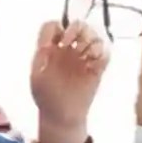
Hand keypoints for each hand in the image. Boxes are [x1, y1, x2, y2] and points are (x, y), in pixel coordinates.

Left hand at [30, 19, 108, 142]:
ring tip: (84, 52)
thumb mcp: (36, 76)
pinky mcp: (97, 69)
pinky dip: (102, 51)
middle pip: (78, 25)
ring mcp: (84, 58)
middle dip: (76, 29)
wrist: (60, 117)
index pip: (54, 26)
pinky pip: (105, 53)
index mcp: (52, 48)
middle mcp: (69, 50)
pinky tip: (92, 60)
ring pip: (94, 36)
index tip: (55, 41)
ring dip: (90, 38)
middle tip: (69, 42)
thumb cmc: (45, 97)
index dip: (56, 28)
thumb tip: (47, 42)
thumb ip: (40, 57)